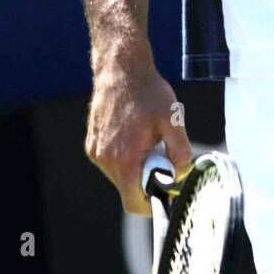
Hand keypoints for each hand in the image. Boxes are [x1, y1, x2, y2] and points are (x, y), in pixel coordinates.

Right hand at [85, 53, 193, 215]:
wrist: (121, 68)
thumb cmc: (148, 92)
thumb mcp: (173, 120)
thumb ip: (180, 151)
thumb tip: (181, 173)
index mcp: (124, 159)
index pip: (134, 203)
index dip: (152, 205)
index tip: (165, 193)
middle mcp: (105, 159)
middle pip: (128, 189)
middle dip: (147, 181)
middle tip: (161, 157)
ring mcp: (96, 152)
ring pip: (119, 176)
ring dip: (135, 168)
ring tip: (147, 142)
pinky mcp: (92, 144)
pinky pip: (110, 162)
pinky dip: (124, 157)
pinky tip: (135, 135)